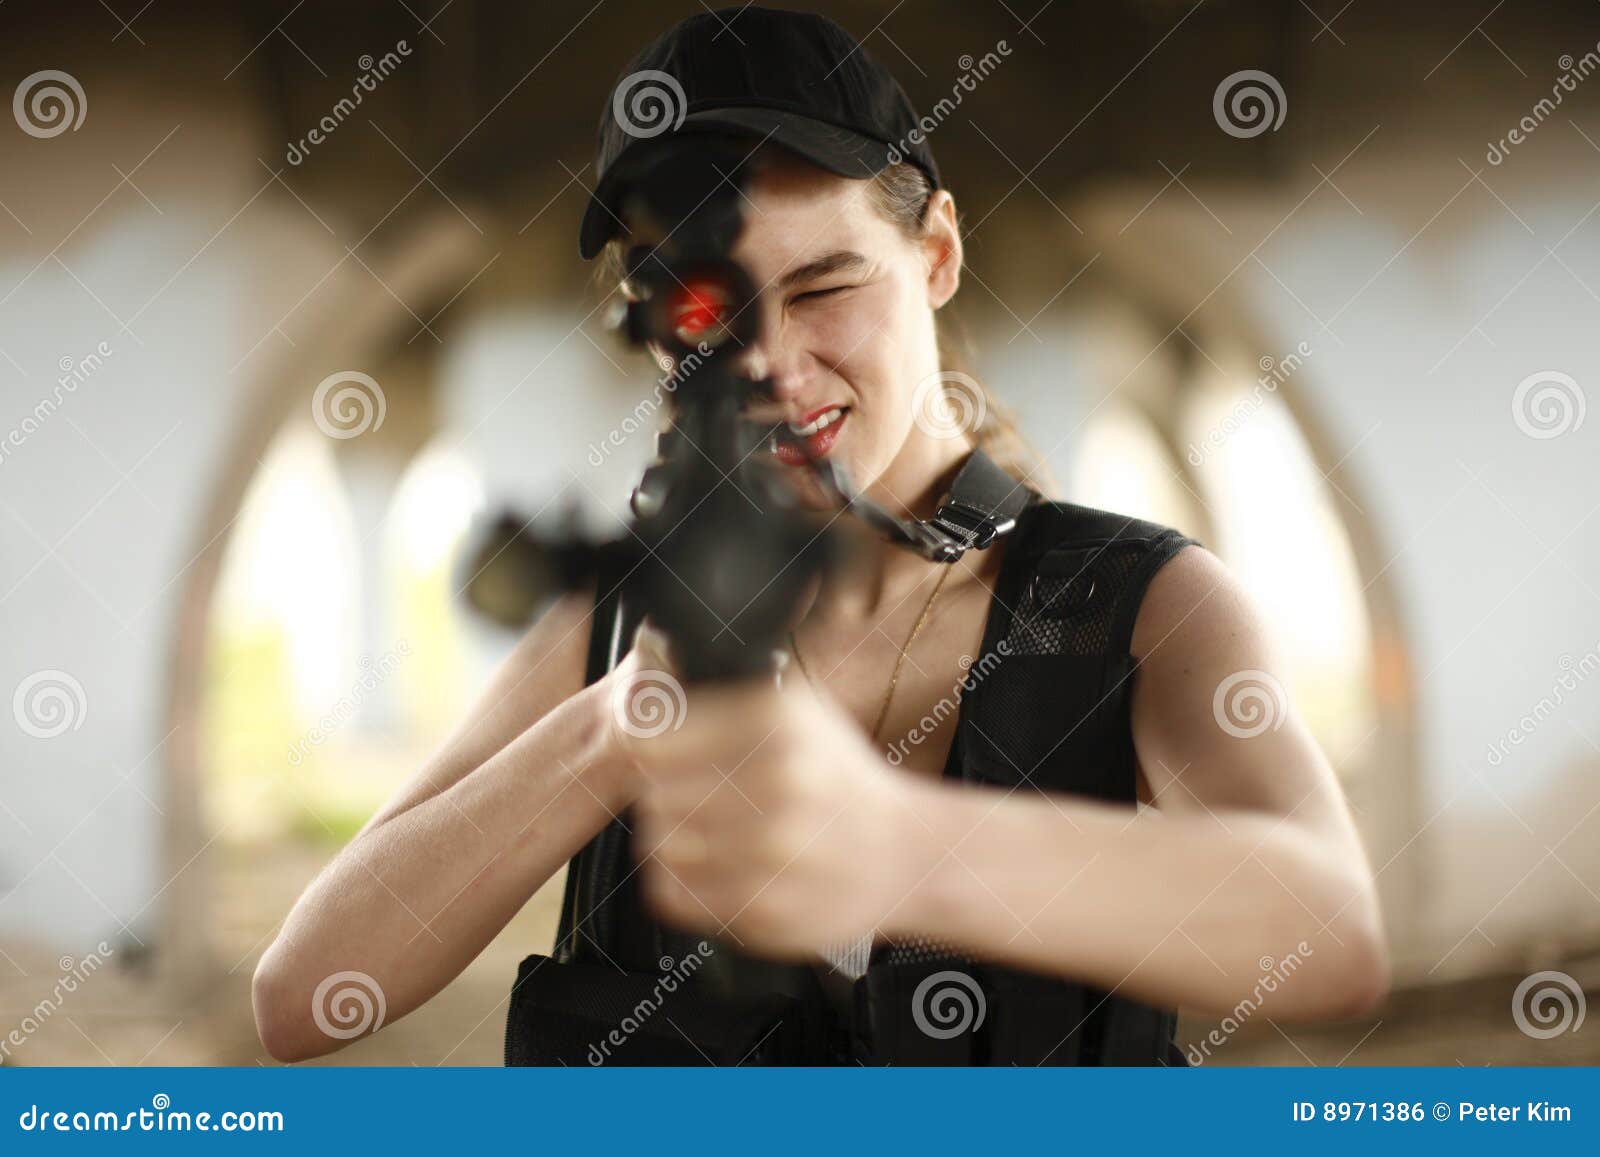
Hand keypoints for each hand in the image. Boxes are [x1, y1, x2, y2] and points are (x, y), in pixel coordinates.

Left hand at [610, 624, 920, 957]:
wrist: (905, 852)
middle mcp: (776, 783)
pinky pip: (676, 893)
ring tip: (706, 829)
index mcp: (778, 723)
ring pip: (661, 844)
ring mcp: (771, 851)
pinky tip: (715, 864)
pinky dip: (682, 881)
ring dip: (672, 838)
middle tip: (694, 793)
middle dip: (665, 792)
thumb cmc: (840, 777)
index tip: (666, 751)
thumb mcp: (799, 708)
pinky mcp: (764, 908)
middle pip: (654, 792)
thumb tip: (651, 649)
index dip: (652, 745)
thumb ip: (728, 682)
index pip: (655, 738)